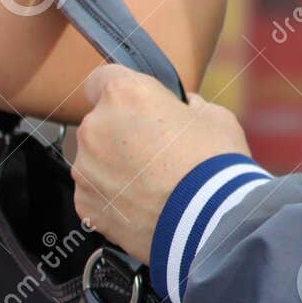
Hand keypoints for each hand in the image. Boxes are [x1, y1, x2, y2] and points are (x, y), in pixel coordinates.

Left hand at [72, 66, 251, 262]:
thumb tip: (184, 110)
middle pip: (100, 123)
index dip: (122, 92)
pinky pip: (96, 194)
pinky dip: (114, 199)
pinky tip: (144, 206)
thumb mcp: (215, 117)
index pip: (102, 78)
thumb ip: (189, 107)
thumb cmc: (215, 165)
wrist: (211, 224)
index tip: (138, 107)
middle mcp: (95, 127)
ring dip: (116, 168)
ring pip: (96, 160)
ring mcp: (86, 169)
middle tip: (157, 153)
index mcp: (124, 94)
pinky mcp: (86, 205)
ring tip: (153, 186)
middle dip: (122, 134)